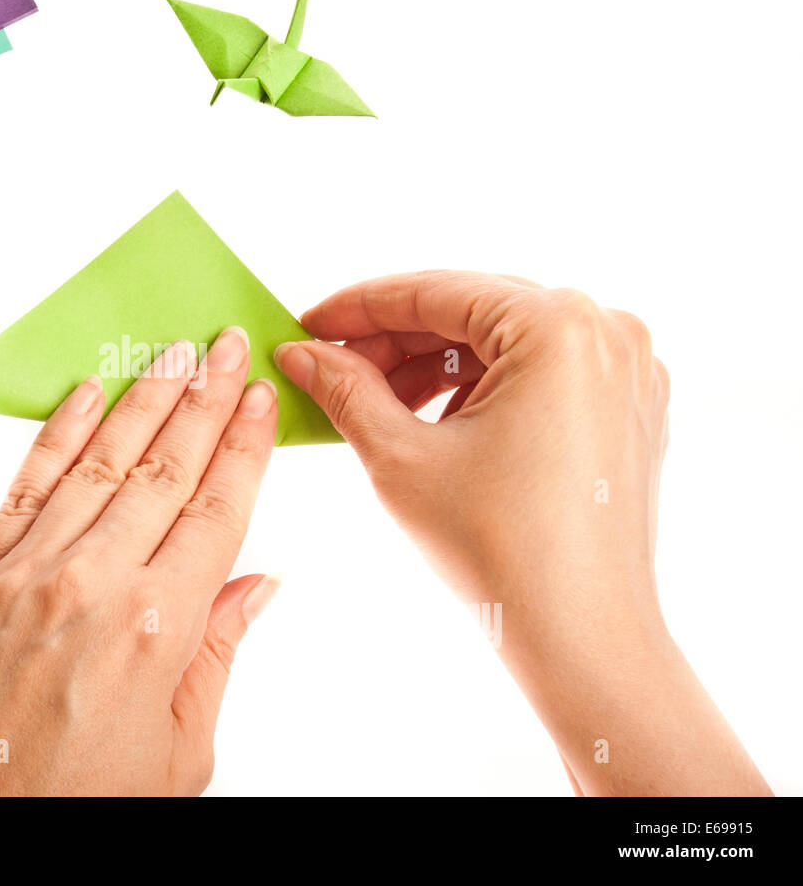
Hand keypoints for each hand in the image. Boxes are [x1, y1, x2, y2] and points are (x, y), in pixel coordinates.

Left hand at [0, 328, 280, 795]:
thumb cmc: (75, 808)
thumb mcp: (179, 752)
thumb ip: (216, 656)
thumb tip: (257, 586)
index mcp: (158, 629)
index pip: (218, 511)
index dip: (243, 447)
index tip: (259, 399)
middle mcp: (94, 584)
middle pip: (165, 470)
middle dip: (203, 400)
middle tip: (225, 344)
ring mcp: (28, 574)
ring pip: (98, 464)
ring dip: (141, 401)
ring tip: (171, 353)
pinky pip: (24, 488)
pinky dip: (58, 437)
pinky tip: (86, 398)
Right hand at [275, 271, 768, 794]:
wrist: (582, 637)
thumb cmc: (503, 551)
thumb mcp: (401, 457)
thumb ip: (346, 388)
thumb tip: (301, 353)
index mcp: (557, 326)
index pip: (433, 292)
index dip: (357, 309)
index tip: (306, 327)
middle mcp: (604, 329)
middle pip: (470, 310)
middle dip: (393, 339)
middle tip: (328, 367)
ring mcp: (625, 367)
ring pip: (502, 340)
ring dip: (433, 364)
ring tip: (373, 402)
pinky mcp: (627, 404)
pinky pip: (539, 371)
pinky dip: (480, 386)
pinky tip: (430, 419)